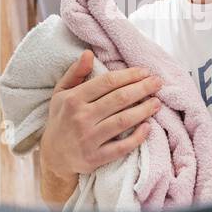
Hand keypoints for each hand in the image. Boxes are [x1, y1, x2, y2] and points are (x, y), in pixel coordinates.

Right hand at [38, 50, 162, 205]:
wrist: (54, 155)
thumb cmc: (62, 119)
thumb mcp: (61, 93)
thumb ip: (75, 72)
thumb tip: (88, 53)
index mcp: (74, 99)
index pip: (107, 82)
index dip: (129, 75)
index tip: (145, 72)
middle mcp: (81, 118)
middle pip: (119, 99)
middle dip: (142, 89)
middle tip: (158, 83)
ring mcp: (88, 139)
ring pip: (123, 121)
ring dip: (144, 110)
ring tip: (157, 103)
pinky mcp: (95, 158)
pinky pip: (121, 147)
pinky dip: (137, 137)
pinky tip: (148, 127)